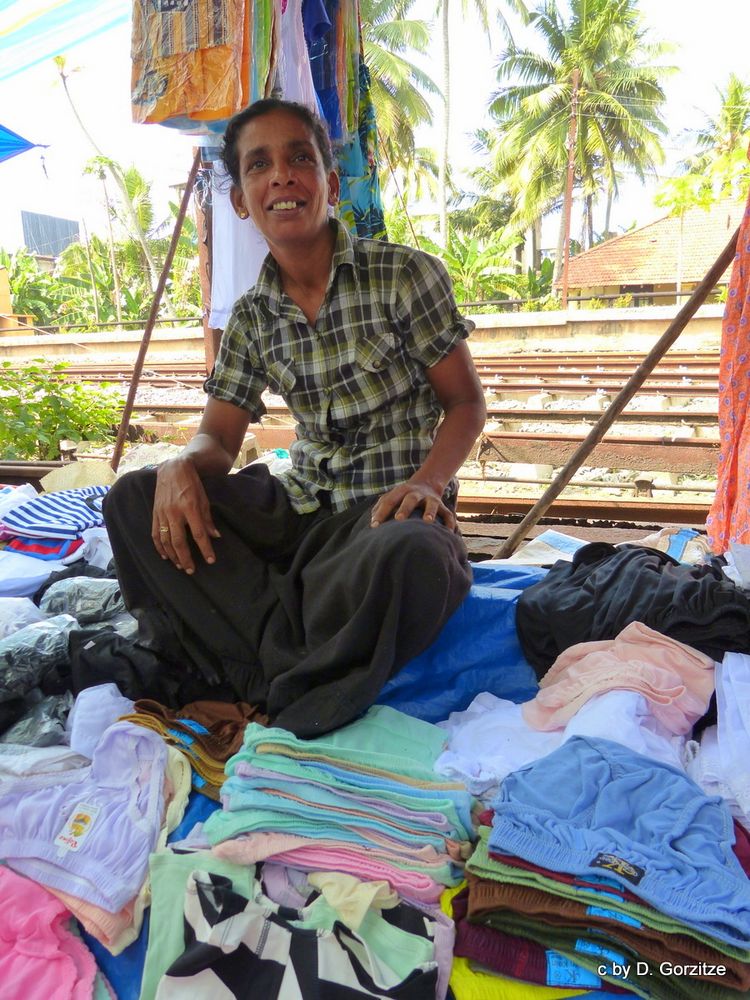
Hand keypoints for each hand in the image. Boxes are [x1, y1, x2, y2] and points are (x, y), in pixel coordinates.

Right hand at [152, 457, 220, 572]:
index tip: (211, 560)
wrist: (172, 468)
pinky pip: (155, 534)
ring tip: (180, 565)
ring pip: (165, 540)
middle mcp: (174, 512)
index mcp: (189, 507)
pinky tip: (165, 556)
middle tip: (192, 570)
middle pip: (179, 541)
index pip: (198, 533)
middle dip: (186, 558)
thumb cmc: (192, 483)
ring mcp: (162, 513)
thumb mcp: (204, 498)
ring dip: (173, 556)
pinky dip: (159, 547)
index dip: (205, 548)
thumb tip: (215, 536)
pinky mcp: (155, 513)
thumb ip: (208, 519)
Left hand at [370, 480, 455, 530]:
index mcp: (401, 492)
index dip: (381, 513)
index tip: (374, 526)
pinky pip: (448, 514)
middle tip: (398, 519)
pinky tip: (449, 533)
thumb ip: (381, 506)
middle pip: (410, 499)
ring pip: (431, 504)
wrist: (428, 482)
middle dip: (404, 509)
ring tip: (427, 522)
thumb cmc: (404, 496)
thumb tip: (371, 521)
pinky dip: (450, 523)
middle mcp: (416, 494)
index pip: (389, 501)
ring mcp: (430, 499)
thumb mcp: (393, 496)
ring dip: (429, 512)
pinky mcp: (442, 505)